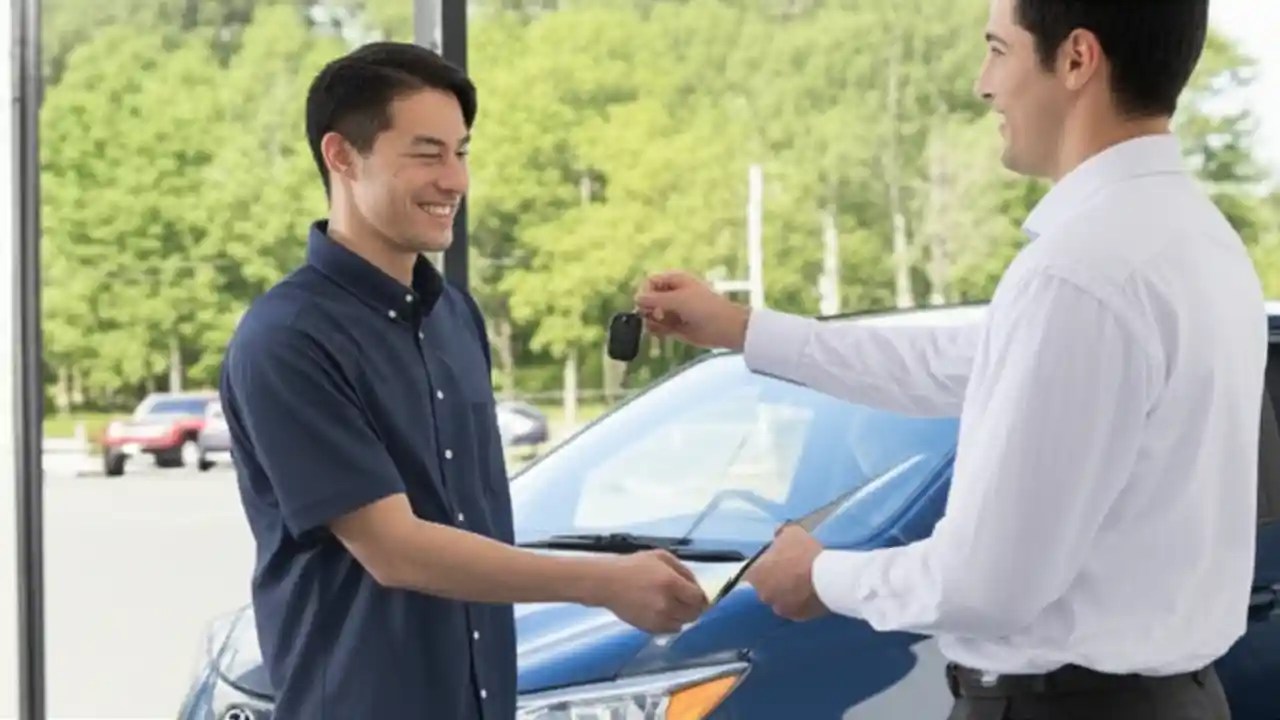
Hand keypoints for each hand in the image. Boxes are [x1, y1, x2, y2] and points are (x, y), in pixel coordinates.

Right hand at [594, 550, 708, 633]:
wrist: (607, 583)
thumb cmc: (634, 566)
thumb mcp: (661, 557)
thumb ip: (683, 570)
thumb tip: (697, 586)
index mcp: (671, 583)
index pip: (699, 598)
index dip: (702, 598)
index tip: (698, 596)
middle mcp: (667, 604)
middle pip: (694, 613)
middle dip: (693, 607)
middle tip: (686, 601)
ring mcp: (658, 618)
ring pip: (683, 623)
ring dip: (682, 616)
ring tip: (671, 605)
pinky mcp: (649, 628)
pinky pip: (670, 630)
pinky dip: (670, 622)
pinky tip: (662, 612)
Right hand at [633, 270, 751, 350]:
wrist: (724, 328)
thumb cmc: (704, 307)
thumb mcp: (677, 299)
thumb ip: (655, 299)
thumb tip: (636, 299)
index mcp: (676, 280)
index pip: (651, 282)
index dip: (645, 291)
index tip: (646, 302)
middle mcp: (673, 294)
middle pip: (649, 298)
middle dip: (647, 306)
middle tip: (653, 314)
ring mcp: (674, 311)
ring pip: (652, 313)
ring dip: (650, 319)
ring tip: (658, 324)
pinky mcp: (675, 327)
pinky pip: (658, 327)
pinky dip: (656, 330)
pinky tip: (660, 332)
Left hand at [744, 525, 828, 621]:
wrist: (825, 576)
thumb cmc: (803, 552)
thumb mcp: (792, 533)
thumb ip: (780, 533)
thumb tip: (777, 532)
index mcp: (756, 574)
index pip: (754, 571)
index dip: (767, 566)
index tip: (779, 562)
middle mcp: (763, 594)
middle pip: (766, 587)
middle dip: (775, 581)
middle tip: (792, 572)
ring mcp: (779, 608)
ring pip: (780, 600)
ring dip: (787, 594)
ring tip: (803, 584)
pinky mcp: (796, 618)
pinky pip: (795, 609)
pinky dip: (801, 604)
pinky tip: (811, 595)